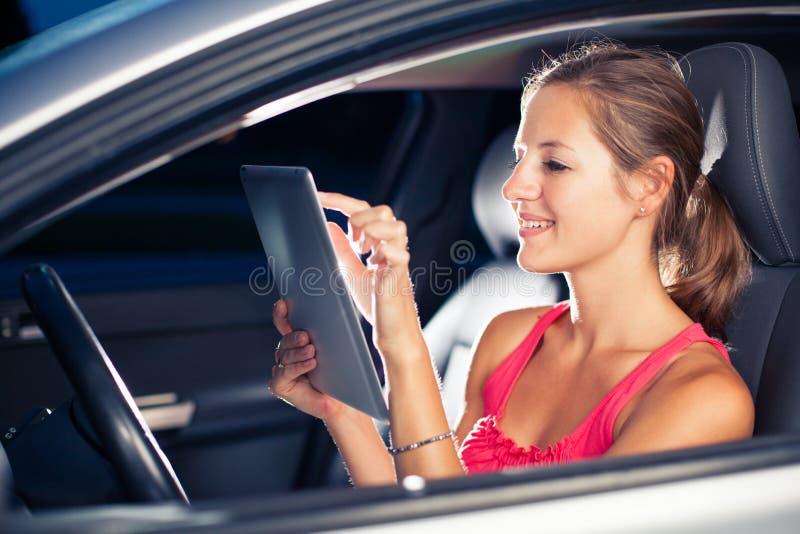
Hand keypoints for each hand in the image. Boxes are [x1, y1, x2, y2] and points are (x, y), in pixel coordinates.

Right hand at [269, 299, 346, 420]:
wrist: (342, 401)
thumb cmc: (340, 373)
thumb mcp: (334, 349)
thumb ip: (326, 334)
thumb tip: (331, 312)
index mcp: (297, 342)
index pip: (284, 323)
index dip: (281, 313)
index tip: (283, 303)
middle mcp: (286, 354)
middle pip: (285, 340)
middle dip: (294, 337)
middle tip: (306, 337)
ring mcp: (281, 370)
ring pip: (285, 356)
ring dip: (298, 353)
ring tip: (312, 352)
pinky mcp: (279, 385)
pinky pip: (284, 373)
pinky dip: (297, 367)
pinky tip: (310, 364)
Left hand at [318, 191, 422, 356]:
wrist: (392, 331)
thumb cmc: (377, 302)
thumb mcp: (351, 271)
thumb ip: (342, 249)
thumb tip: (328, 225)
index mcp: (380, 242)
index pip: (363, 210)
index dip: (340, 201)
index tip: (317, 197)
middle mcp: (392, 246)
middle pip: (383, 211)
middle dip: (360, 219)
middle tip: (352, 242)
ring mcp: (398, 259)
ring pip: (396, 226)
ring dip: (373, 232)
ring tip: (363, 251)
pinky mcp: (400, 276)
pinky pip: (398, 254)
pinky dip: (384, 252)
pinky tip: (373, 262)